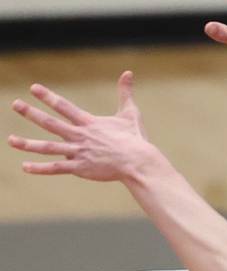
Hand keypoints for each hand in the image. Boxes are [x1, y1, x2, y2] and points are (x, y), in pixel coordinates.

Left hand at [9, 71, 158, 182]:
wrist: (139, 162)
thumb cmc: (136, 139)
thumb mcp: (130, 113)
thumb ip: (125, 93)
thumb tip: (128, 72)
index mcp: (89, 123)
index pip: (64, 107)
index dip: (48, 96)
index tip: (33, 88)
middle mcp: (80, 136)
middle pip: (51, 123)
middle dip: (31, 113)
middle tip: (15, 104)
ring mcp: (79, 152)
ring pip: (49, 147)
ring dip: (28, 143)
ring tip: (10, 140)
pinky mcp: (81, 168)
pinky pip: (57, 168)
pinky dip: (40, 168)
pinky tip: (25, 167)